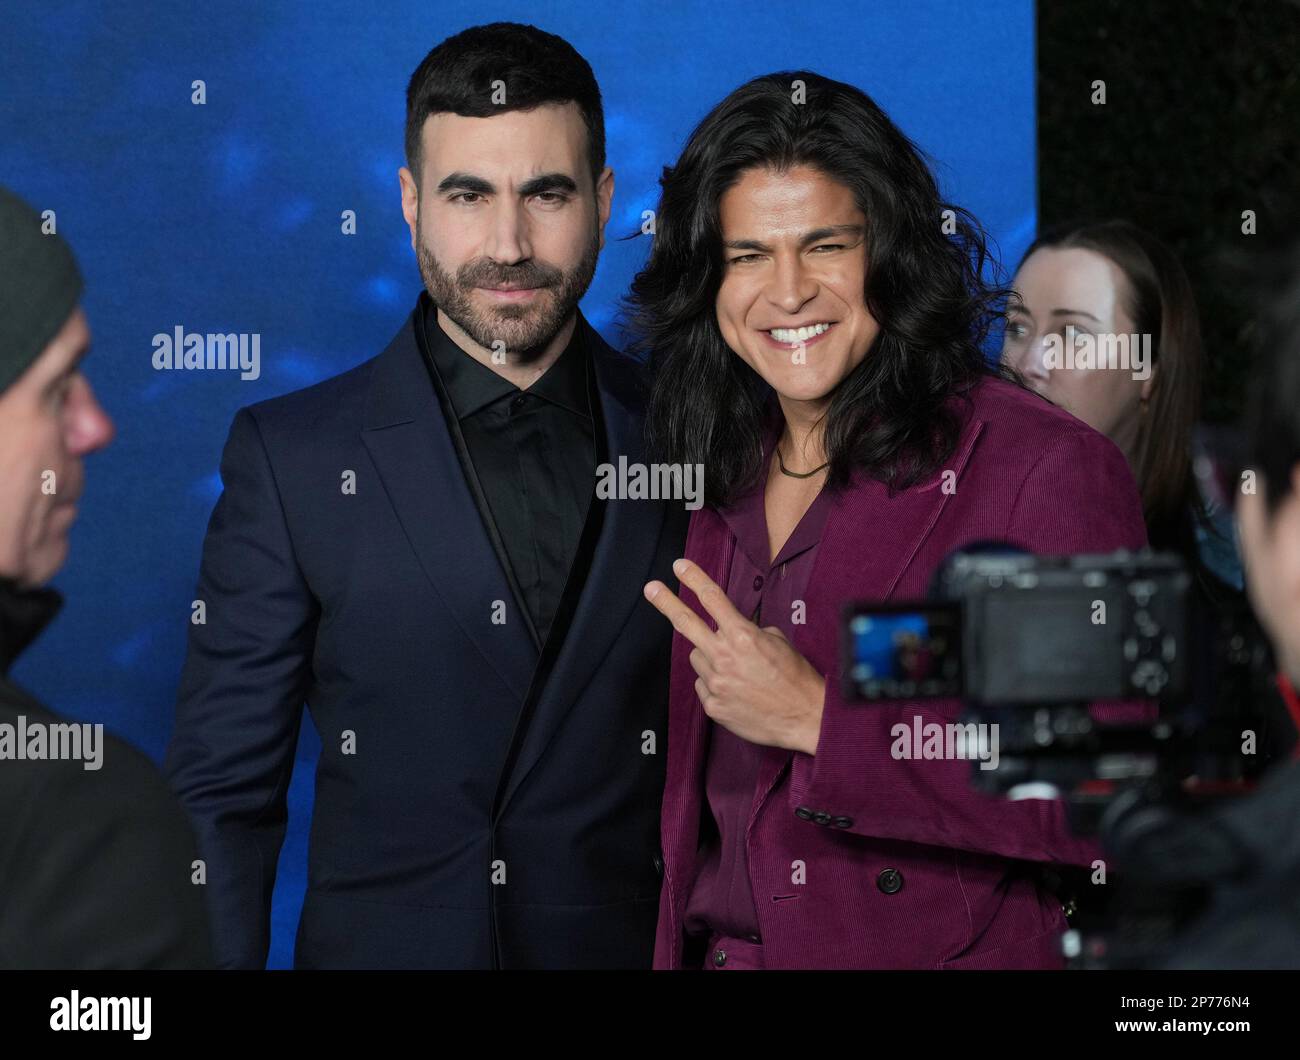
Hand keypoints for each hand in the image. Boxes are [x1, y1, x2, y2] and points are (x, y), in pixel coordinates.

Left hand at [644, 558, 824, 754]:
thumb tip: (735, 630)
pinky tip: (736, 689)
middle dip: (666, 602)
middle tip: (650, 588)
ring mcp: (716, 683)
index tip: (679, 566)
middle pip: (686, 623)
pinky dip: (715, 683)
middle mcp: (724, 657)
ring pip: (697, 657)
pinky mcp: (713, 706)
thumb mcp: (778, 642)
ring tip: (737, 669)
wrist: (806, 718)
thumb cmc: (796, 678)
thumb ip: (750, 631)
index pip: (712, 599)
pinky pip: (703, 684)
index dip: (693, 578)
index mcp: (742, 636)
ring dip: (709, 656)